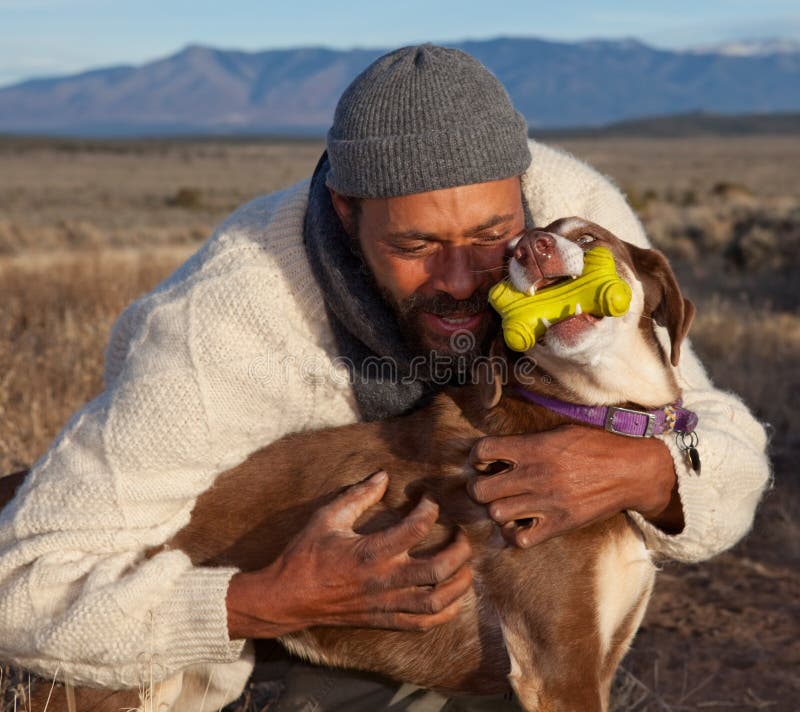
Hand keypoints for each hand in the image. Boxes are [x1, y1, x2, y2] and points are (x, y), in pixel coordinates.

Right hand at [226, 471, 472, 638]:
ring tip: (465, 565)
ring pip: (437, 600)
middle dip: (459, 550)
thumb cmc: (305, 554)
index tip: (428, 500)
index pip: (414, 529)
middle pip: (437, 569)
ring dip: (459, 583)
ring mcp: (385, 604)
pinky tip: (452, 597)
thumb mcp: (327, 518)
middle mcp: (382, 581)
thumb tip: (383, 475)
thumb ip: (358, 496)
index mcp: (369, 552)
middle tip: (460, 534)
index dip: (429, 509)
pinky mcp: (383, 620)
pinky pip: (423, 623)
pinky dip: (445, 613)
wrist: (287, 598)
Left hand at [467, 424, 681, 547]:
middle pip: (481, 489)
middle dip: (480, 487)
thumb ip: (529, 441)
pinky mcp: (560, 524)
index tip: (485, 460)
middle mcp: (535, 475)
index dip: (477, 456)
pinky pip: (520, 539)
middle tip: (491, 486)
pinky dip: (515, 534)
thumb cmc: (597, 445)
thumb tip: (501, 449)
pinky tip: (522, 523)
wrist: (633, 470)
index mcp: (534, 448)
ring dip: (497, 510)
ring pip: (496, 514)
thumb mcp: (561, 431)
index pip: (483, 450)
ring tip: (507, 505)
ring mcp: (547, 502)